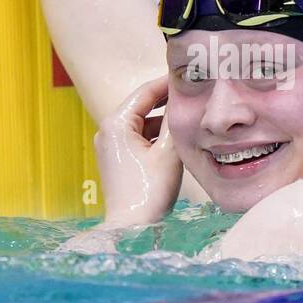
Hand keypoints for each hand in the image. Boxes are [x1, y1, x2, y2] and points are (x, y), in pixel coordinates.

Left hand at [94, 75, 182, 227]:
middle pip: (143, 106)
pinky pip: (139, 137)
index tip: (191, 75)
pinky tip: (177, 138)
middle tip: (194, 93)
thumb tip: (185, 98)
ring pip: (143, 122)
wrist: (131, 227)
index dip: (169, 82)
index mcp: (116, 123)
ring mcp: (110, 145)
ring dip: (164, 120)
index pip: (146, 92)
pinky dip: (157, 135)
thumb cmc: (150, 190)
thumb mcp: (169, 151)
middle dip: (168, 101)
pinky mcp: (117, 158)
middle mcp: (108, 130)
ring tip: (190, 116)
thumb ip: (176, 120)